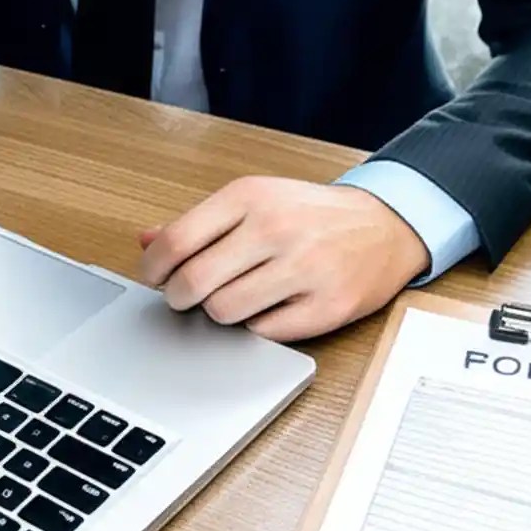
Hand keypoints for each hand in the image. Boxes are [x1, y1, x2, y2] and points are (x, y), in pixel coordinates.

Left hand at [138, 176, 428, 341]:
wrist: (385, 225)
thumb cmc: (310, 215)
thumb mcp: (254, 201)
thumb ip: (198, 223)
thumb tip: (146, 241)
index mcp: (251, 197)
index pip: (176, 242)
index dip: (154, 269)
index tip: (156, 277)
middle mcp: (277, 229)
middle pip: (194, 283)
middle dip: (180, 297)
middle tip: (187, 296)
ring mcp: (305, 268)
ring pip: (224, 312)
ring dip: (219, 312)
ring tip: (233, 298)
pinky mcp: (327, 306)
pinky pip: (264, 333)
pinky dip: (257, 327)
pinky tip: (267, 308)